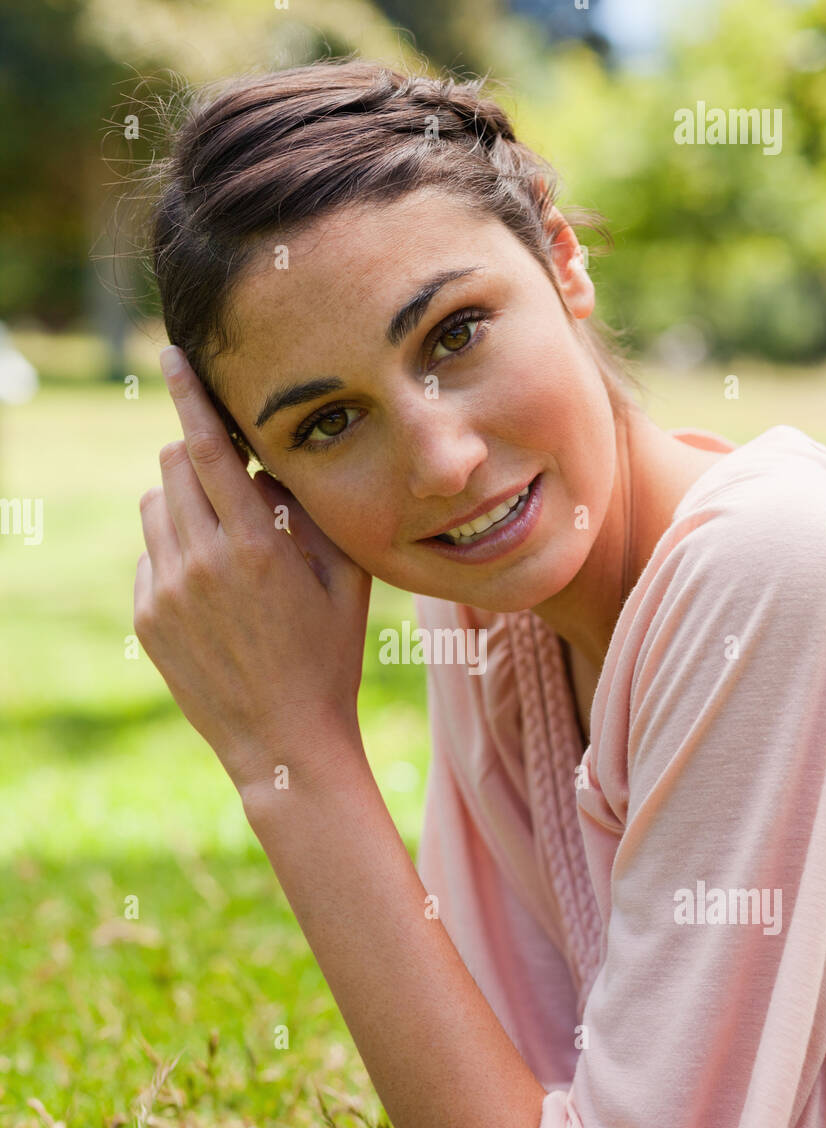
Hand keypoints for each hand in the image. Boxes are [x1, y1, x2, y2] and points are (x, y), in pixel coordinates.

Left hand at [133, 346, 370, 795]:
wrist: (285, 741)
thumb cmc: (329, 656)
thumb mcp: (345, 580)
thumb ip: (310, 513)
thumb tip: (272, 467)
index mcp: (256, 546)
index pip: (210, 449)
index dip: (190, 396)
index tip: (173, 356)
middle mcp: (202, 562)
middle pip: (173, 467)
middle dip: (197, 455)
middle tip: (232, 479)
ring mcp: (168, 591)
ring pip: (155, 506)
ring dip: (184, 501)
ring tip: (226, 539)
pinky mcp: (148, 617)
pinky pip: (150, 553)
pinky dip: (174, 549)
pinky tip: (212, 586)